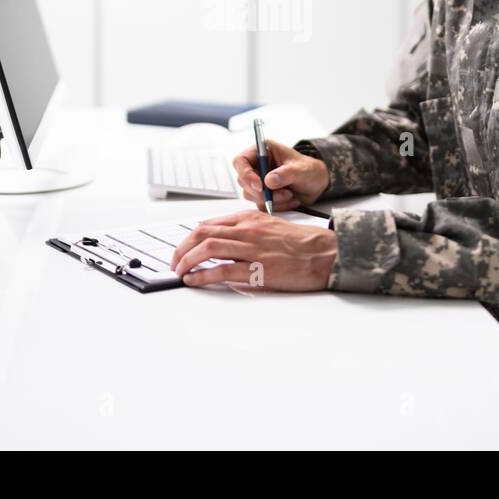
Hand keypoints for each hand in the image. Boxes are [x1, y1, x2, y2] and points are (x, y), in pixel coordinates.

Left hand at [170, 210, 336, 290]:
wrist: (324, 254)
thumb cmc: (300, 243)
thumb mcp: (269, 227)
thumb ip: (246, 231)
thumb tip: (223, 243)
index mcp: (249, 218)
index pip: (209, 224)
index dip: (189, 238)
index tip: (182, 249)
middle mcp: (247, 229)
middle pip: (202, 234)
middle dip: (181, 248)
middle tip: (174, 262)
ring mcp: (252, 248)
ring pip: (207, 248)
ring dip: (186, 261)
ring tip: (179, 272)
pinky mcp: (258, 268)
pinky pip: (222, 270)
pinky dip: (202, 275)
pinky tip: (194, 280)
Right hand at [232, 139, 328, 210]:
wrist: (317, 184)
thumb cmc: (309, 170)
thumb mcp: (301, 169)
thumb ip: (286, 174)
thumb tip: (269, 181)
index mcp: (262, 151)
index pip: (241, 161)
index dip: (246, 174)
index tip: (260, 186)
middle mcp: (257, 166)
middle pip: (243, 181)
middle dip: (263, 192)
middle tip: (284, 194)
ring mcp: (259, 181)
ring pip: (252, 196)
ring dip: (273, 199)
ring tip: (291, 194)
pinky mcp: (263, 195)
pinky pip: (262, 205)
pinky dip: (277, 205)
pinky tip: (291, 199)